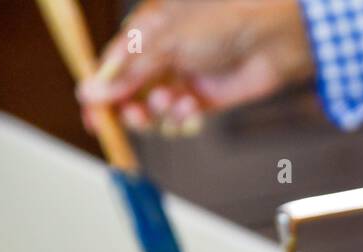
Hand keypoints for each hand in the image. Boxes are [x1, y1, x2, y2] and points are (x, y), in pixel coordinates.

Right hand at [76, 0, 314, 135]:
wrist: (271, 36)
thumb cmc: (221, 21)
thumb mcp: (164, 43)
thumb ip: (128, 72)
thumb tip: (91, 92)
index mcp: (146, 32)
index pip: (112, 67)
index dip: (101, 94)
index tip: (93, 118)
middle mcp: (163, 56)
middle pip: (132, 94)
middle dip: (130, 109)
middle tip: (136, 116)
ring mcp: (186, 78)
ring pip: (156, 111)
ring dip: (159, 112)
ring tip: (171, 101)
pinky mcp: (207, 99)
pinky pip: (183, 119)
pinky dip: (183, 118)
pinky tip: (191, 107)